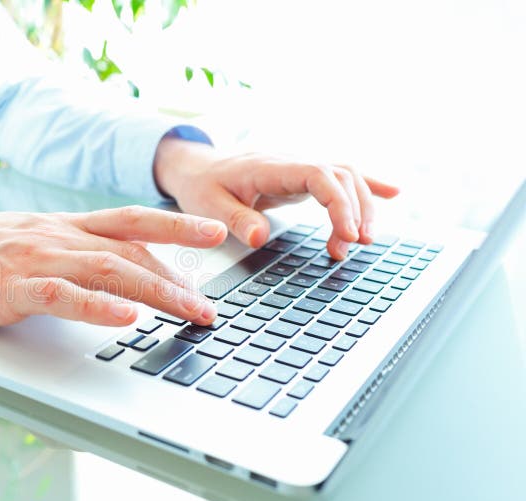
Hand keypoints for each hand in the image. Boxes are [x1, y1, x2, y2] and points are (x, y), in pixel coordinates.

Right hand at [0, 207, 225, 326]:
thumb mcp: (31, 242)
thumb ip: (70, 254)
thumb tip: (112, 275)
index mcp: (64, 227)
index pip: (132, 220)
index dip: (176, 225)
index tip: (215, 231)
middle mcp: (58, 237)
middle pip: (130, 251)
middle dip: (177, 277)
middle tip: (210, 305)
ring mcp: (35, 260)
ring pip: (106, 271)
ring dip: (154, 292)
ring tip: (189, 312)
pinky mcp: (10, 288)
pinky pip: (60, 295)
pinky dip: (96, 306)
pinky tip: (124, 317)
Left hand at [154, 138, 398, 258]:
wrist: (199, 168)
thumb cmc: (203, 187)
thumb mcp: (208, 205)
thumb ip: (234, 219)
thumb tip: (258, 237)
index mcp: (269, 167)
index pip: (317, 176)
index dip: (339, 204)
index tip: (348, 234)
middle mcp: (291, 163)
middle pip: (341, 175)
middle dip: (355, 211)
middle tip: (352, 247)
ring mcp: (300, 168)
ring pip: (346, 176)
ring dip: (361, 207)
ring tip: (360, 242)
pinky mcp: (304, 178)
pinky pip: (341, 176)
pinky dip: (367, 185)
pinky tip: (392, 193)